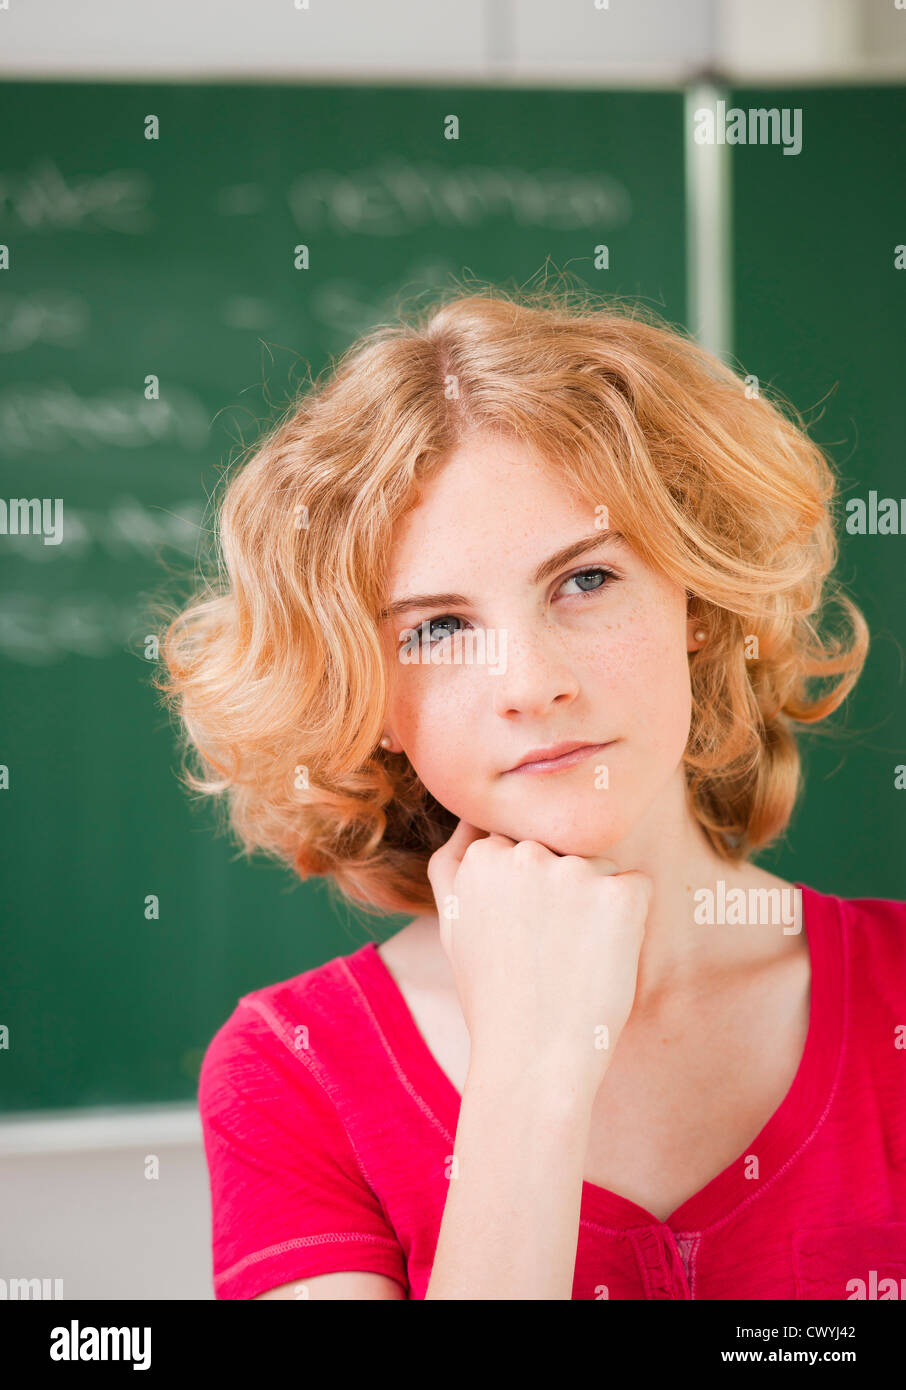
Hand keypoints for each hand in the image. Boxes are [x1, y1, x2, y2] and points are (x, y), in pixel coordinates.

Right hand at [427, 819, 651, 1102]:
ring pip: (600, 866)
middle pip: (561, 850)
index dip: (526, 892)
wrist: (532, 1060)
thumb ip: (455, 862)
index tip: (521, 934)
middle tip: (545, 951)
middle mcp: (525, 853)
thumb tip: (472, 818)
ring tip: (571, 960)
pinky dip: (630, 919)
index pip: (522, 844)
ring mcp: (574, 872)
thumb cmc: (492, 996)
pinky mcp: (620, 895)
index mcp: (483, 855)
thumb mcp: (451, 923)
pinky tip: (603, 958)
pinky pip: (636, 887)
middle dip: (561, 890)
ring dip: (595, 903)